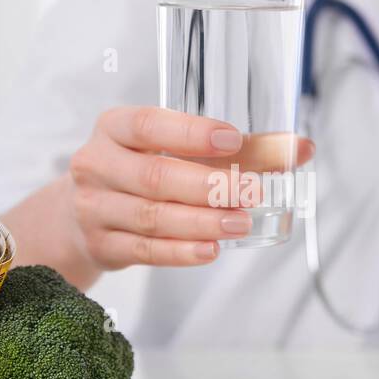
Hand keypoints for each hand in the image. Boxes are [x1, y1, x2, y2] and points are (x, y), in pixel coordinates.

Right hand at [64, 106, 313, 270]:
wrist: (78, 214)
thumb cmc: (139, 170)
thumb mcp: (176, 149)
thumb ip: (240, 148)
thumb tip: (300, 149)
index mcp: (115, 128)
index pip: (150, 126)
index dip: (190, 133)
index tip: (232, 139)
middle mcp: (98, 164)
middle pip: (154, 177)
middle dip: (206, 186)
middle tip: (250, 192)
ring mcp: (96, 208)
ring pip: (152, 217)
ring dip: (200, 222)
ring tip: (240, 223)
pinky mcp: (103, 245)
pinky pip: (145, 251)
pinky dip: (181, 252)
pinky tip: (211, 249)